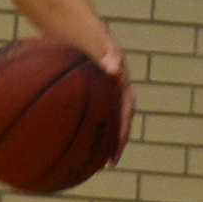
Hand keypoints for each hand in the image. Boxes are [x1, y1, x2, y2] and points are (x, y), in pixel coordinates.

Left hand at [96, 44, 135, 162]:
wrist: (90, 38)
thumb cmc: (98, 44)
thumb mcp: (106, 49)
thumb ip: (111, 58)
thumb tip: (113, 70)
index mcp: (123, 89)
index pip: (126, 115)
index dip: (123, 134)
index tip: (118, 150)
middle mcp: (118, 97)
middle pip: (119, 124)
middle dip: (116, 144)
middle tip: (111, 163)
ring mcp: (108, 98)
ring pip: (107, 123)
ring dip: (104, 141)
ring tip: (96, 162)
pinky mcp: (98, 98)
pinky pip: (95, 117)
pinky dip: (89, 130)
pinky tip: (76, 143)